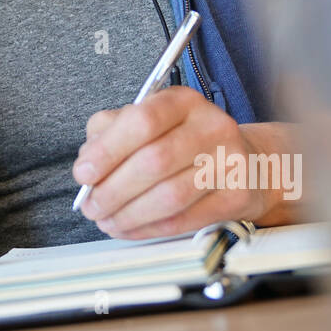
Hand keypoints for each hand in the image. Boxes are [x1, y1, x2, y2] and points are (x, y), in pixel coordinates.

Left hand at [72, 86, 295, 238]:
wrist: (246, 163)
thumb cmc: (186, 143)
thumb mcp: (149, 124)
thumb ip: (111, 133)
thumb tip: (88, 162)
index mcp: (183, 101)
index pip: (142, 121)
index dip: (107, 150)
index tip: (84, 173)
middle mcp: (211, 125)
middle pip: (154, 161)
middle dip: (113, 190)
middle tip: (91, 206)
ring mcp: (230, 160)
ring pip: (170, 195)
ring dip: (129, 214)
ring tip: (107, 220)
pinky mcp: (238, 195)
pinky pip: (186, 218)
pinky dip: (151, 228)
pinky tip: (132, 228)